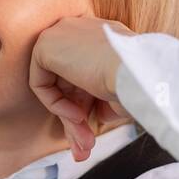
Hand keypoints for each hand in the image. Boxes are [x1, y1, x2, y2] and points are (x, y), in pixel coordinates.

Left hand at [29, 16, 132, 160]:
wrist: (138, 72)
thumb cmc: (138, 85)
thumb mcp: (119, 92)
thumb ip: (99, 99)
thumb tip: (90, 117)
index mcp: (102, 36)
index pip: (84, 74)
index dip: (87, 106)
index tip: (94, 132)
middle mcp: (80, 30)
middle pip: (67, 83)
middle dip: (75, 121)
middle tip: (84, 148)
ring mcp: (61, 33)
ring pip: (56, 87)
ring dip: (69, 121)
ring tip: (84, 146)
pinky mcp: (45, 44)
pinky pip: (40, 83)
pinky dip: (56, 105)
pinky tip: (78, 115)